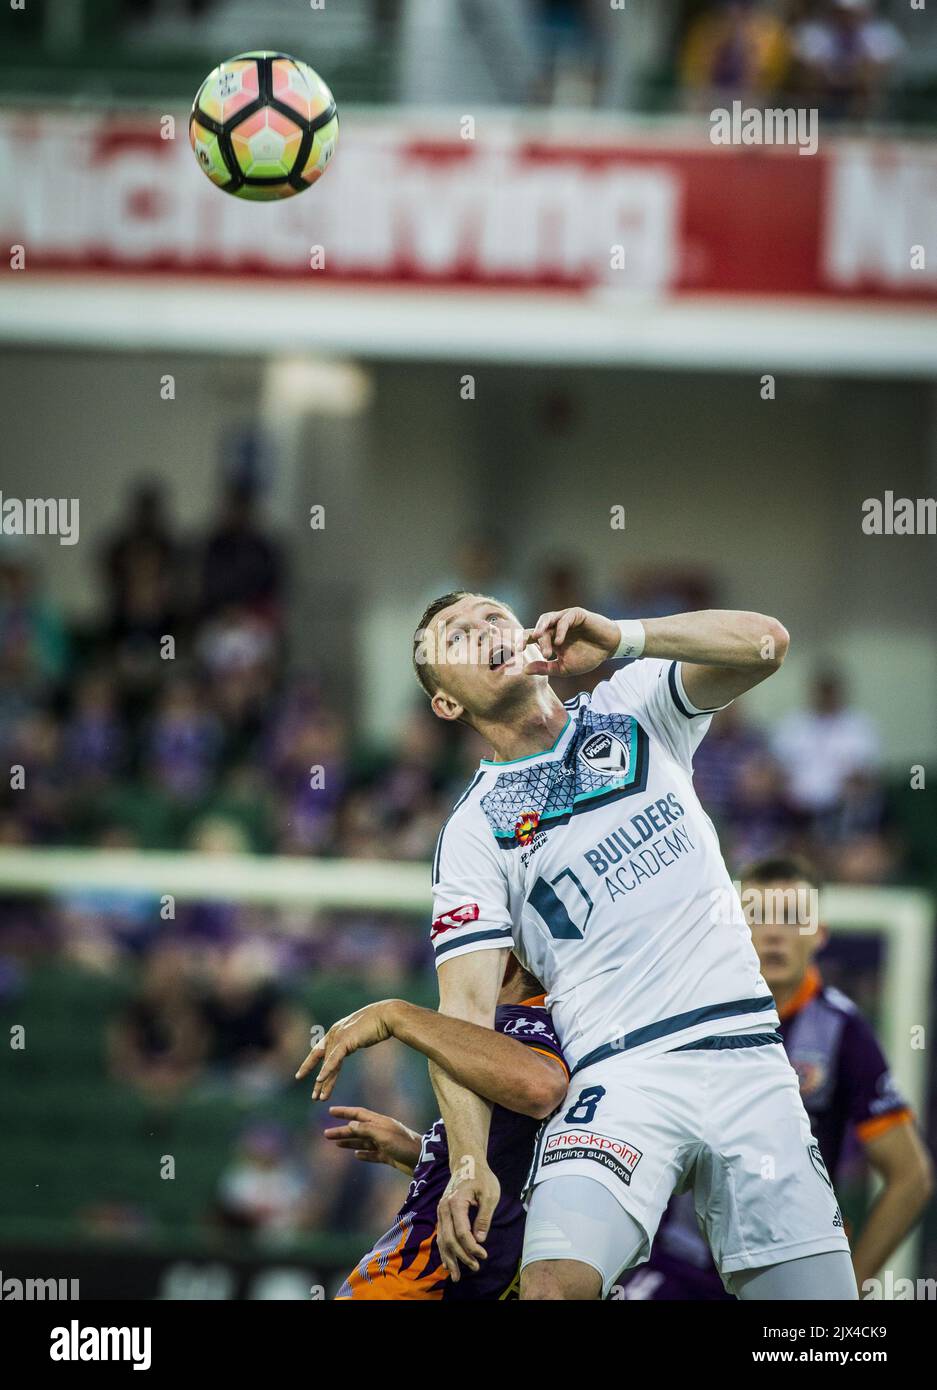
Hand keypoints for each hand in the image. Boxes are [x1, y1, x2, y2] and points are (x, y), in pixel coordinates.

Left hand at [295, 1000, 399, 1100]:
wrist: (387, 1015)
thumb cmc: (378, 1023)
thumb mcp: (359, 1033)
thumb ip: (351, 1040)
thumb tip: (350, 1046)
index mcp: (336, 1031)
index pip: (320, 1050)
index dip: (310, 1063)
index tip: (302, 1073)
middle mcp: (333, 1033)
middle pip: (320, 1059)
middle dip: (316, 1079)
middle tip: (313, 1096)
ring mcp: (338, 1037)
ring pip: (328, 1064)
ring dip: (323, 1082)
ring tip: (318, 1098)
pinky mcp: (345, 1041)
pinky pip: (334, 1059)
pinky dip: (327, 1070)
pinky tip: (320, 1079)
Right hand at [323, 1105, 421, 1174]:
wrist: (422, 1160)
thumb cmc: (403, 1145)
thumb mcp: (383, 1135)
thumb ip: (366, 1130)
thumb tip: (350, 1124)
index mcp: (380, 1122)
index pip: (359, 1114)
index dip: (344, 1112)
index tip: (330, 1111)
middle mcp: (381, 1131)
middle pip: (357, 1129)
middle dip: (342, 1131)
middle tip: (326, 1134)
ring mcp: (384, 1144)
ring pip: (362, 1142)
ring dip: (349, 1142)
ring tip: (336, 1144)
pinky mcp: (388, 1156)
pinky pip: (372, 1154)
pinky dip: (363, 1154)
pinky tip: (356, 1154)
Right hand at [436, 1156, 499, 1280]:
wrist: (466, 1162)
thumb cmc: (481, 1177)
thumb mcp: (490, 1195)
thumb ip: (484, 1218)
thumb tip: (480, 1240)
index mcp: (456, 1203)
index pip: (462, 1232)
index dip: (472, 1248)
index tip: (484, 1255)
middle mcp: (444, 1208)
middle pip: (450, 1239)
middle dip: (462, 1257)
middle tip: (475, 1268)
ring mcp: (440, 1211)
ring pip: (442, 1240)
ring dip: (450, 1259)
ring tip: (457, 1276)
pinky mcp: (442, 1214)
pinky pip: (441, 1236)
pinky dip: (444, 1251)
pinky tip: (448, 1264)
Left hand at [524, 608, 619, 677]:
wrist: (608, 649)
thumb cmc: (587, 657)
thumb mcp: (564, 668)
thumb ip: (545, 668)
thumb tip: (524, 670)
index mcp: (548, 638)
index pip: (529, 637)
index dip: (520, 642)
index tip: (514, 652)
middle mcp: (554, 627)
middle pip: (536, 629)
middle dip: (534, 640)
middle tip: (544, 655)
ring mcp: (564, 619)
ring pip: (546, 618)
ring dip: (541, 628)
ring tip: (538, 637)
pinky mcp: (576, 614)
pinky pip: (564, 619)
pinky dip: (561, 629)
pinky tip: (560, 641)